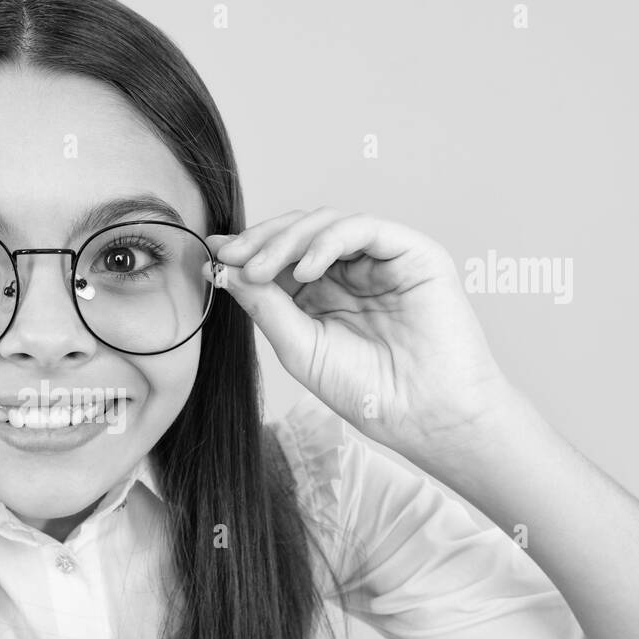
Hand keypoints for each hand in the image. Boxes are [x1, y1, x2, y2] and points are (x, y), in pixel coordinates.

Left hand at [208, 208, 515, 459]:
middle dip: (261, 240)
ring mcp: (380, 259)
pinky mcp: (411, 252)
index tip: (213, 255)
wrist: (425, 415)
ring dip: (287, 240)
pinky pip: (363, 228)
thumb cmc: (368, 391)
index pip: (279, 256)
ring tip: (262, 269)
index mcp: (322, 293)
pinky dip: (328, 242)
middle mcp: (350, 270)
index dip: (247, 251)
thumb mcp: (299, 347)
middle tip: (233, 257)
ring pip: (326, 223)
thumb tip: (224, 267)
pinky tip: (306, 269)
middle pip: (298, 232)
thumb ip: (265, 306)